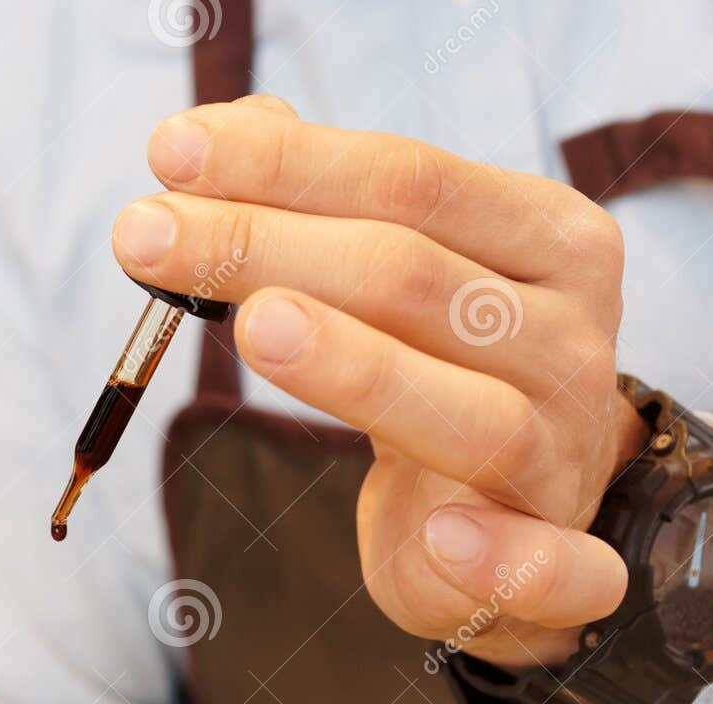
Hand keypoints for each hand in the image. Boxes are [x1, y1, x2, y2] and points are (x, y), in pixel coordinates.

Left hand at [113, 96, 646, 669]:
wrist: (527, 522)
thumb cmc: (449, 385)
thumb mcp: (405, 288)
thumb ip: (334, 212)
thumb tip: (238, 128)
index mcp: (548, 243)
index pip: (411, 183)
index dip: (288, 164)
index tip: (171, 153)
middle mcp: (569, 339)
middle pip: (412, 279)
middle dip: (265, 247)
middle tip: (143, 237)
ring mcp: (566, 452)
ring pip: (467, 412)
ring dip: (358, 369)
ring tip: (256, 325)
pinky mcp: (560, 563)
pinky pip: (551, 566)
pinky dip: (503, 557)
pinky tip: (442, 537)